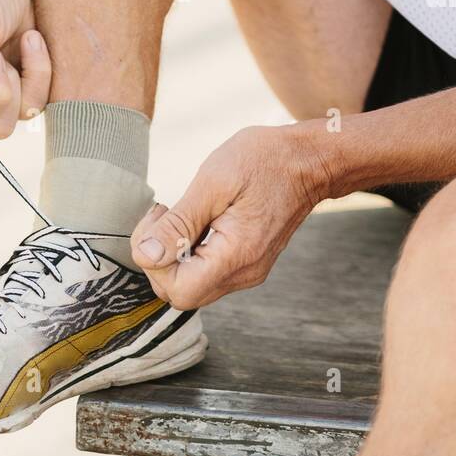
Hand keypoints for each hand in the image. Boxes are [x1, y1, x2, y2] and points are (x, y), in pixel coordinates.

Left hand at [130, 124, 332, 308]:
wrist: (310, 161)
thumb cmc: (265, 162)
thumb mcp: (214, 182)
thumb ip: (178, 222)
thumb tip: (146, 255)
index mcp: (237, 256)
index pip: (178, 289)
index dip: (155, 262)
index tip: (161, 218)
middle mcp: (243, 275)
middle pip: (180, 294)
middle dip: (159, 260)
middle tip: (164, 216)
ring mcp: (246, 274)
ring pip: (190, 287)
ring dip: (172, 257)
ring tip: (180, 215)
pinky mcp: (245, 266)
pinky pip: (204, 275)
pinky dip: (188, 255)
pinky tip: (195, 224)